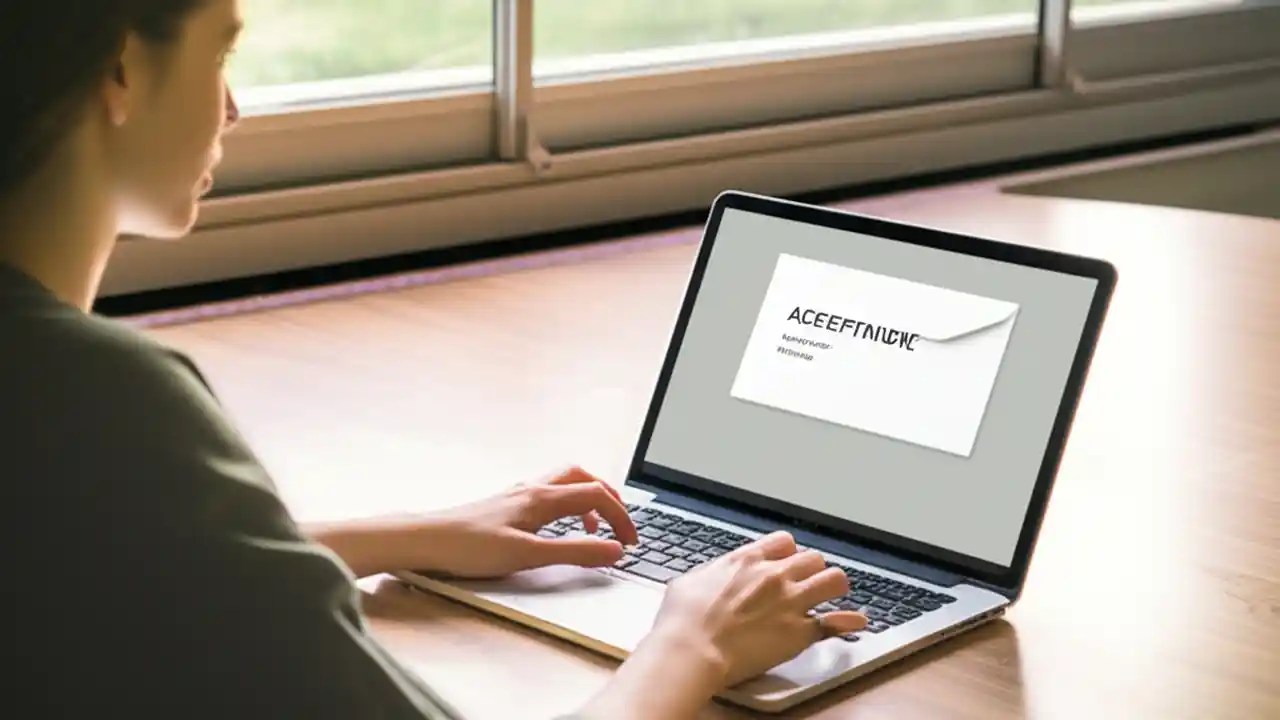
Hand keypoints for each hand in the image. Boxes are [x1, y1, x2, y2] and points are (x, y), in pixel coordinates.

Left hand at [310, 466, 640, 578]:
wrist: (424, 540)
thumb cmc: (469, 548)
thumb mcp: (529, 555)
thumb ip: (574, 552)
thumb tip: (614, 551)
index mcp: (542, 497)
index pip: (596, 494)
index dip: (621, 516)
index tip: (631, 541)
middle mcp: (532, 488)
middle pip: (583, 476)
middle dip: (608, 496)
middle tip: (620, 523)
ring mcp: (517, 494)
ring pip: (563, 482)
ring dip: (586, 497)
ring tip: (593, 526)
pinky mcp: (504, 504)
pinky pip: (546, 494)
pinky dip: (564, 505)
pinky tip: (555, 528)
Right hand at [650, 530, 866, 685]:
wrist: (693, 649)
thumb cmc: (683, 620)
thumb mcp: (690, 581)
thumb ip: (711, 574)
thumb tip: (709, 577)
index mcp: (747, 560)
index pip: (784, 542)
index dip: (788, 552)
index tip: (785, 562)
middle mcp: (774, 575)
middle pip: (812, 558)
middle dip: (811, 570)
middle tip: (805, 583)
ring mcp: (791, 602)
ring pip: (833, 580)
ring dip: (833, 587)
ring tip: (831, 595)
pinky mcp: (800, 632)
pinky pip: (835, 623)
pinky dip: (848, 623)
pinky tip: (857, 621)